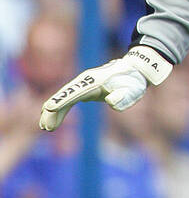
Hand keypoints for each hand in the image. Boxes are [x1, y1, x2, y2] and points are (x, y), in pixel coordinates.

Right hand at [38, 45, 172, 130]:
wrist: (134, 70)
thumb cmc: (133, 82)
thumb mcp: (133, 90)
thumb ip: (123, 97)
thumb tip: (111, 102)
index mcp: (95, 81)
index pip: (75, 92)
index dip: (62, 101)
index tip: (49, 109)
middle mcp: (85, 81)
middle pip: (65, 95)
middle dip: (53, 110)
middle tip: (45, 127)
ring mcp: (83, 84)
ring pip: (64, 98)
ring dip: (53, 112)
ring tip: (45, 127)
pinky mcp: (84, 89)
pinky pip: (68, 100)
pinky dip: (60, 109)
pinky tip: (54, 122)